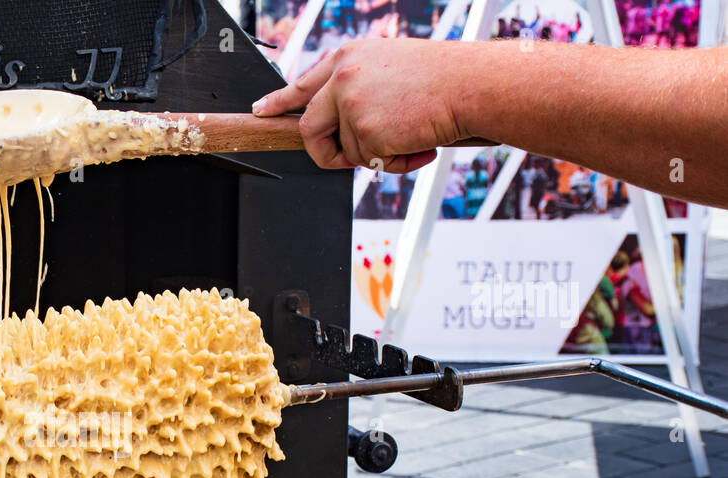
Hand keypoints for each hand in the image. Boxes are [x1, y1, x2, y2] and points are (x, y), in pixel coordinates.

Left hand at [252, 38, 468, 173]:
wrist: (472, 85)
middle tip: (343, 161)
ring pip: (349, 150)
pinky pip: (371, 164)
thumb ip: (358, 89)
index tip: (261, 111)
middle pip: (309, 127)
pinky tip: (421, 145)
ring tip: (415, 136)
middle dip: (323, 152)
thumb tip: (343, 124)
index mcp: (348, 58)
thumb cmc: (443, 79)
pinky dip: (398, 164)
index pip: (303, 84)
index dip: (279, 101)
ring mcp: (350, 105)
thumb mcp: (390, 70)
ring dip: (381, 155)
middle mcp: (343, 78)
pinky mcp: (364, 131)